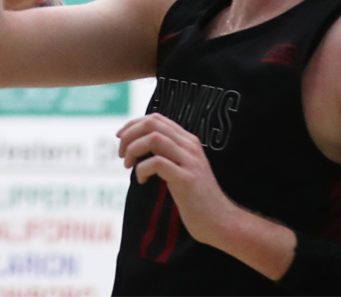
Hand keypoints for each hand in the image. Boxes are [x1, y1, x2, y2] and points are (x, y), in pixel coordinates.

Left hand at [117, 113, 248, 249]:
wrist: (220, 221)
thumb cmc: (197, 199)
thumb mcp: (183, 169)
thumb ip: (168, 154)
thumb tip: (139, 145)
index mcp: (188, 141)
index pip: (157, 119)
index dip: (133, 124)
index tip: (120, 137)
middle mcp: (190, 146)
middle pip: (152, 124)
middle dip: (129, 134)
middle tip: (121, 153)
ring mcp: (190, 162)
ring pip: (154, 138)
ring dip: (133, 149)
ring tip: (128, 165)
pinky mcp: (187, 179)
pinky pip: (157, 163)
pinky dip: (142, 169)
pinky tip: (142, 181)